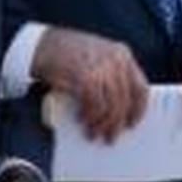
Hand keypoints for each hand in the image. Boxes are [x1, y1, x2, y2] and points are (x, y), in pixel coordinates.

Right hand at [31, 26, 148, 140]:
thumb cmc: (68, 54)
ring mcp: (100, 66)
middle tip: (110, 137)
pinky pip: (94, 104)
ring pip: (111, 105)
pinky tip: (83, 121)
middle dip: (117, 122)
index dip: (138, 109)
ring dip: (103, 123)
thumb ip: (110, 75)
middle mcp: (115, 58)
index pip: (140, 86)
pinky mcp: (84, 75)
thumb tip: (118, 110)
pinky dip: (90, 116)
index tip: (132, 124)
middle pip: (125, 99)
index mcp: (122, 53)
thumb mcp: (96, 57)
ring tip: (94, 134)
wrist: (40, 44)